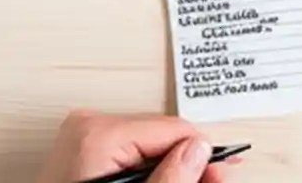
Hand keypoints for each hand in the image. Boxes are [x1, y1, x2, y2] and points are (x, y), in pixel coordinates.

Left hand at [36, 111, 226, 182]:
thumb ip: (171, 177)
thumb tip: (200, 150)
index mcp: (99, 134)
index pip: (176, 129)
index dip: (202, 154)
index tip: (219, 173)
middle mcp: (88, 124)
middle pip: (165, 134)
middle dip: (186, 159)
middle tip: (207, 180)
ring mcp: (82, 132)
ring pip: (151, 141)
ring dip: (169, 162)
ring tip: (184, 179)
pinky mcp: (82, 143)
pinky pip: (131, 146)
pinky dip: (146, 163)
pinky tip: (158, 176)